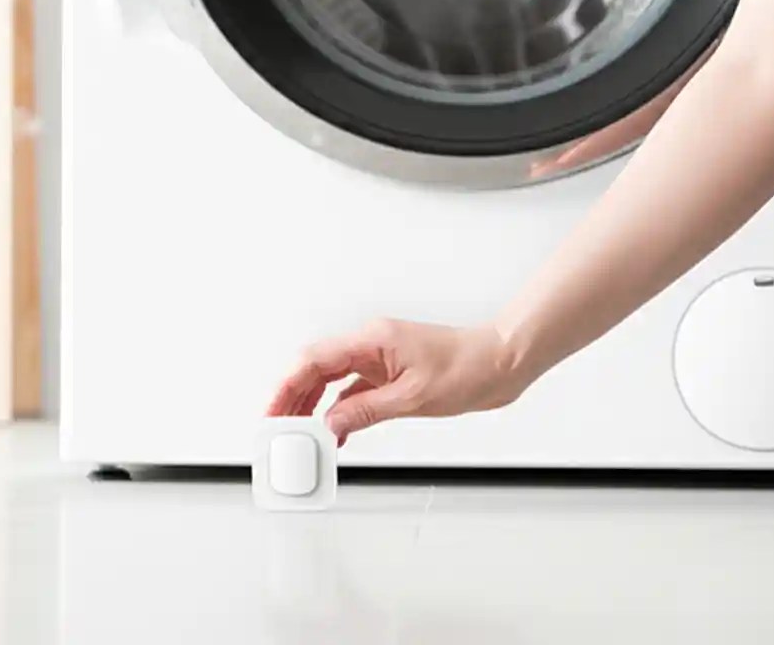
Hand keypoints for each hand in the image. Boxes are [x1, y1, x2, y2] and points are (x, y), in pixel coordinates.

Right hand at [265, 319, 533, 444]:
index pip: (313, 361)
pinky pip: (352, 391)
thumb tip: (330, 425)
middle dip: (292, 398)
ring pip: (330, 380)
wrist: (501, 362)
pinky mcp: (388, 373)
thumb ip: (366, 411)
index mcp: (371, 340)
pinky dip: (340, 411)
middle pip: (315, 369)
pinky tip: (334, 432)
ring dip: (312, 406)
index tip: (272, 412)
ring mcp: (378, 359)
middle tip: (276, 428)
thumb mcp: (413, 398)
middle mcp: (370, 345)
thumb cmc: (468, 367)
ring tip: (298, 433)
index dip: (286, 387)